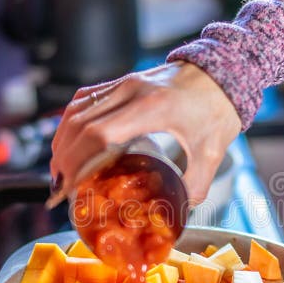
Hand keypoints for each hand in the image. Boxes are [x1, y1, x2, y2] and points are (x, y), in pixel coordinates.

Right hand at [50, 62, 240, 203]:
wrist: (224, 70)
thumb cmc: (218, 107)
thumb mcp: (212, 152)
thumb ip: (195, 185)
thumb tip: (179, 211)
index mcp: (153, 107)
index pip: (100, 133)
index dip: (78, 161)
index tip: (70, 185)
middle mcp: (132, 90)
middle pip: (80, 123)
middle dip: (63, 157)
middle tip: (59, 185)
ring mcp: (125, 82)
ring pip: (78, 109)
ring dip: (62, 139)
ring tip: (59, 167)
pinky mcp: (123, 80)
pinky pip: (86, 99)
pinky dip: (71, 121)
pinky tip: (69, 140)